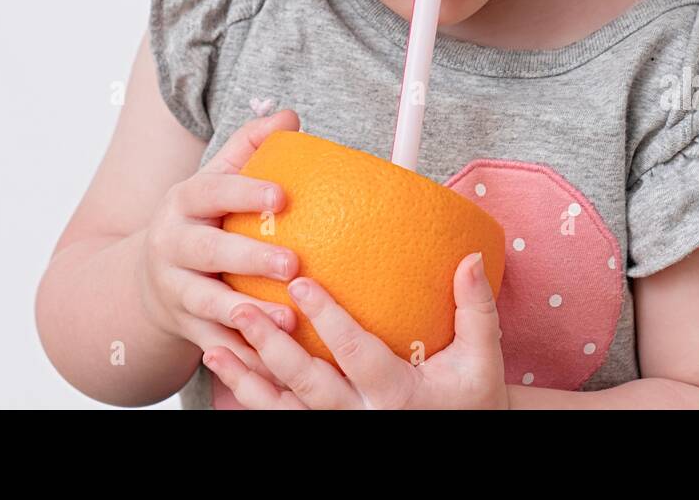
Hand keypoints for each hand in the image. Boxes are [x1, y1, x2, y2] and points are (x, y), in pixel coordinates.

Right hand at [135, 109, 304, 392]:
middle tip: (292, 264)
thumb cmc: (201, 217)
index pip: (212, 191)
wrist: (147, 277)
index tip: (282, 195)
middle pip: (208, 251)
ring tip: (289, 321)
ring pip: (207, 303)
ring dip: (246, 315)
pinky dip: (243, 356)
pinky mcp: (184, 328)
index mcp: (183, 202)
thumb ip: (251, 146)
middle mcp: (172, 245)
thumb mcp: (216, 177)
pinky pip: (215, 346)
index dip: (245, 191)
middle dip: (249, 258)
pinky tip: (278, 363)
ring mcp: (174, 290)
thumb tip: (289, 117)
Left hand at [203, 250, 509, 408]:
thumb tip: (470, 258)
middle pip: (309, 385)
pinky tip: (229, 374)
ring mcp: (343, 431)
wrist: (470, 440)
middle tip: (241, 310)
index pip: (356, 354)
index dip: (328, 320)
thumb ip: (475, 310)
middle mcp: (364, 418)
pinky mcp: (330, 435)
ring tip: (216, 346)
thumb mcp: (482, 358)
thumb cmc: (474, 399)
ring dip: (249, 379)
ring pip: (287, 409)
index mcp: (398, 396)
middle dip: (272, 348)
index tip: (300, 283)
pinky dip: (254, 400)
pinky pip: (286, 419)